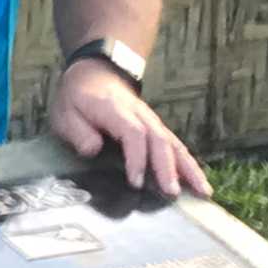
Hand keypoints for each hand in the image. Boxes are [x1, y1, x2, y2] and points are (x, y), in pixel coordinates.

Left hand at [46, 60, 212, 199]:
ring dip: (188, 168)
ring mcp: (152, 121)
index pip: (133, 134)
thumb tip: (93, 149)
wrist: (95, 73)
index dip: (137, 158)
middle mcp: (140, 115)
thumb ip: (78, 132)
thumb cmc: (78, 98)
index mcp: (115, 111)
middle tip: (172, 194)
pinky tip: (199, 183)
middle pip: (159, 140)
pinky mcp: (157, 128)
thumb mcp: (66, 113)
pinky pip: (176, 146)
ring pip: (174, 143)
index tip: (136, 183)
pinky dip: (189, 165)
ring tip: (202, 192)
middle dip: (168, 168)